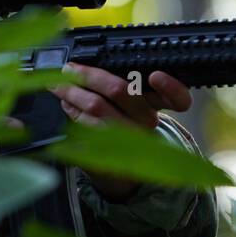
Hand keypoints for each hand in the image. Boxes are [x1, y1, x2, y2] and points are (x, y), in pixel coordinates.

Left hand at [50, 63, 192, 200]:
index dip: (170, 86)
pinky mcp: (107, 151)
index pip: (177, 99)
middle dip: (90, 75)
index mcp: (157, 108)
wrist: (127, 172)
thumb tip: (97, 64)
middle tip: (71, 68)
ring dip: (72, 91)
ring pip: (96, 106)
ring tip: (57, 84)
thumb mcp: (139, 107)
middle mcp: (145, 124)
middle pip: (120, 91)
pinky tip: (65, 103)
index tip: (156, 75)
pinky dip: (71, 110)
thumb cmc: (130, 127)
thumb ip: (129, 86)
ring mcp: (126, 139)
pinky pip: (84, 124)